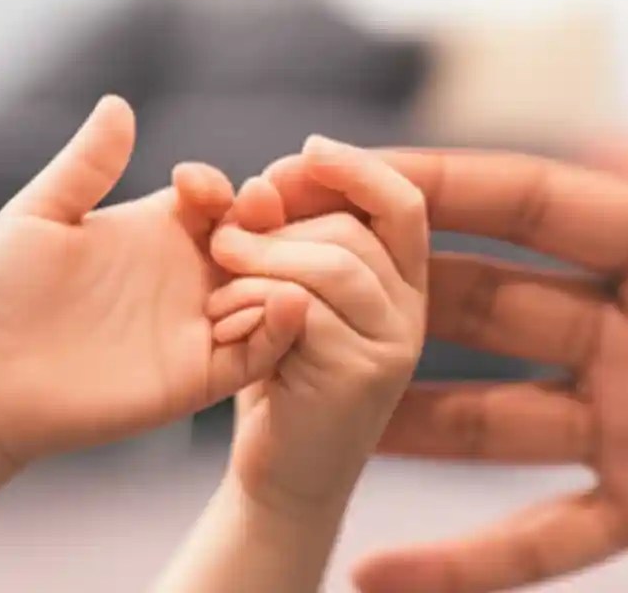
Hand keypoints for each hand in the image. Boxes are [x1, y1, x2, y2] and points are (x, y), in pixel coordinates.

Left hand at [0, 96, 307, 471]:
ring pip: (271, 292)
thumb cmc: (1, 293)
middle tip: (248, 228)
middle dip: (270, 228)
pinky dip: (281, 328)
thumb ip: (86, 164)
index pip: (222, 199)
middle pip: (261, 242)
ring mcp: (198, 325)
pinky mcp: (201, 376)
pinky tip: (280, 305)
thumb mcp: (38, 216)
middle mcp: (188, 275)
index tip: (197, 189)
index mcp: (159, 231)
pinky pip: (260, 352)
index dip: (222, 188)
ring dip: (282, 274)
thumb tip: (118, 102)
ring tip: (261, 270)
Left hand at [207, 136, 428, 514]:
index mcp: (398, 280)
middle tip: (223, 238)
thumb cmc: (275, 374)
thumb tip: (262, 183)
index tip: (303, 152)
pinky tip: (223, 323)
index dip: (356, 168)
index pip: (403, 200)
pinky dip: (253, 304)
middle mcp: (409, 309)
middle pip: (352, 226)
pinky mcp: (362, 377)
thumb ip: (281, 235)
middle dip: (279, 220)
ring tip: (217, 279)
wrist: (277, 475)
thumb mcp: (281, 290)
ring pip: (332, 262)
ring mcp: (392, 344)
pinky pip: (306, 308)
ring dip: (261, 257)